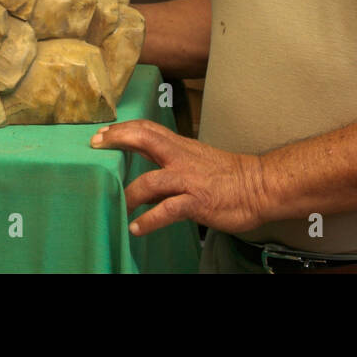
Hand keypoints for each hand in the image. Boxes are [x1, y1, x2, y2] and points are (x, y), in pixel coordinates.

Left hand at [91, 118, 267, 235]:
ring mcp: (189, 179)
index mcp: (181, 147)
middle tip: (95, 145)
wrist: (261, 186)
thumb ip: (169, 169)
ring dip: (130, 194)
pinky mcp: (197, 202)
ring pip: (151, 180)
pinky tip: (136, 228)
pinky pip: (168, 210)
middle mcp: (181, 158)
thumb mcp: (196, 164)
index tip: (101, 133)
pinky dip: (149, 220)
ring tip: (117, 205)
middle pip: (145, 138)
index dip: (123, 128)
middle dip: (118, 139)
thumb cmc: (229, 177)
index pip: (147, 129)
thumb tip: (144, 182)